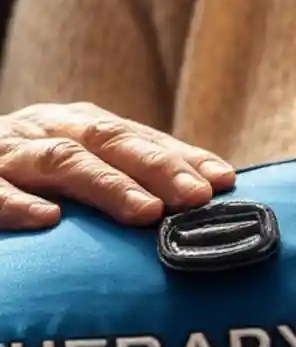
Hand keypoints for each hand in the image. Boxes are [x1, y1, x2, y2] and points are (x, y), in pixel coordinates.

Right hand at [0, 102, 234, 229]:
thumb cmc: (34, 182)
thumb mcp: (85, 171)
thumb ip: (137, 181)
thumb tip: (213, 196)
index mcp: (81, 127)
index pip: (140, 139)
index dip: (182, 158)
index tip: (223, 181)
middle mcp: (49, 131)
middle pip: (109, 142)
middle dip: (157, 168)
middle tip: (196, 197)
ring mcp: (10, 153)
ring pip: (61, 161)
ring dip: (107, 185)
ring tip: (146, 211)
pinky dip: (18, 203)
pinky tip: (48, 219)